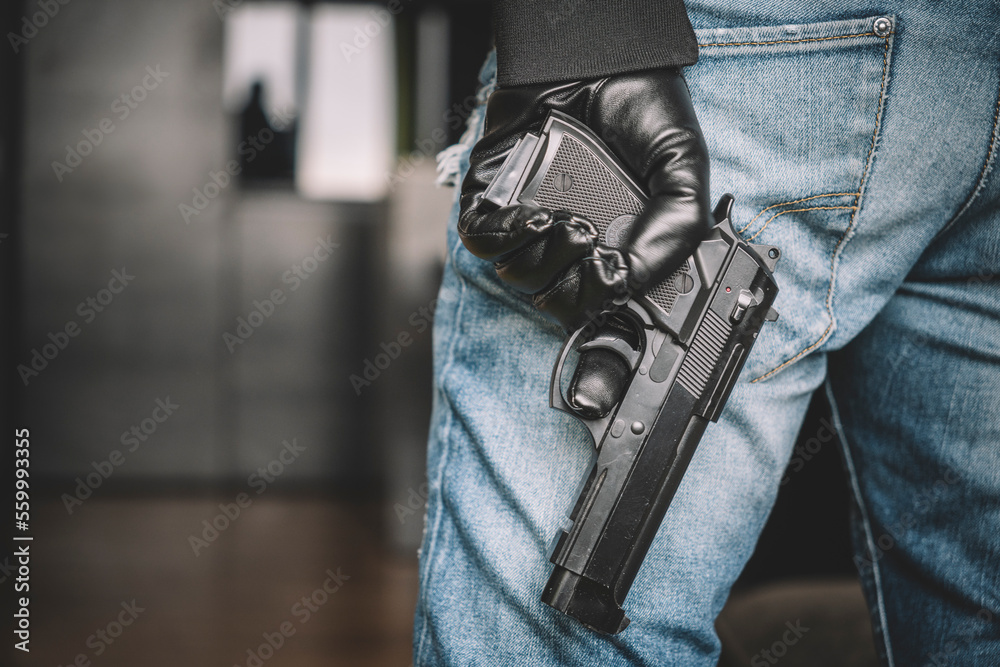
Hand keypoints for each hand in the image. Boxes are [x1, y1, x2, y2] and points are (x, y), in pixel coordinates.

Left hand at [458, 68, 711, 417]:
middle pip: (554, 304)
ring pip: (516, 279)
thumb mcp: (684, 171)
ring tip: (563, 219)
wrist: (595, 56)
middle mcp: (569, 246)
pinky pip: (482, 242)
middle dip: (571, 284)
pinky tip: (531, 210)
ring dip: (540, 257)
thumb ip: (676, 231)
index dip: (601, 326)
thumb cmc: (639, 112)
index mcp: (613, 249)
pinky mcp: (492, 201)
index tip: (606, 318)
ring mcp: (529, 227)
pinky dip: (505, 234)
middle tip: (591, 243)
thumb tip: (630, 282)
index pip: (600, 310)